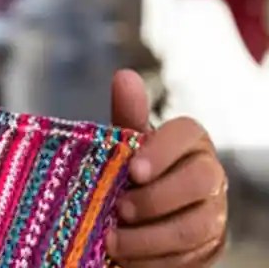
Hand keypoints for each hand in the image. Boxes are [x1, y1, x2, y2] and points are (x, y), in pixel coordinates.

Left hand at [109, 70, 226, 266]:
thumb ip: (127, 115)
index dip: (163, 151)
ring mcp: (215, 212)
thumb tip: (124, 77)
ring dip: (150, 237)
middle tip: (119, 209)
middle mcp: (211, 173)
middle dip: (157, 198)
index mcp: (190, 140)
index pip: (187, 133)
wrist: (138, 212)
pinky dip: (154, 260)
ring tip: (112, 240)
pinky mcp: (210, 246)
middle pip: (200, 181)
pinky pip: (190, 258)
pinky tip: (125, 258)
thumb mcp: (125, 144)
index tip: (132, 170)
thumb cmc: (130, 169)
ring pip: (195, 226)